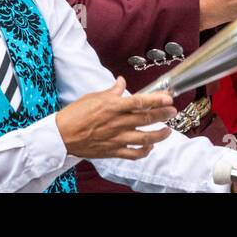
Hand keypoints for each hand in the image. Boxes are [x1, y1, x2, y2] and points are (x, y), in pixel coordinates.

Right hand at [56, 77, 175, 159]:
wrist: (62, 135)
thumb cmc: (75, 114)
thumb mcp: (93, 97)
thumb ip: (111, 91)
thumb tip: (121, 82)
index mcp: (112, 106)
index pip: (140, 101)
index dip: (156, 99)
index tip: (168, 97)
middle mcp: (118, 122)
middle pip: (146, 118)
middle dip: (163, 114)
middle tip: (173, 110)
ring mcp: (117, 138)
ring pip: (145, 138)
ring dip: (160, 135)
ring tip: (167, 130)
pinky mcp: (114, 151)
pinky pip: (134, 154)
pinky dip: (145, 151)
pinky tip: (150, 147)